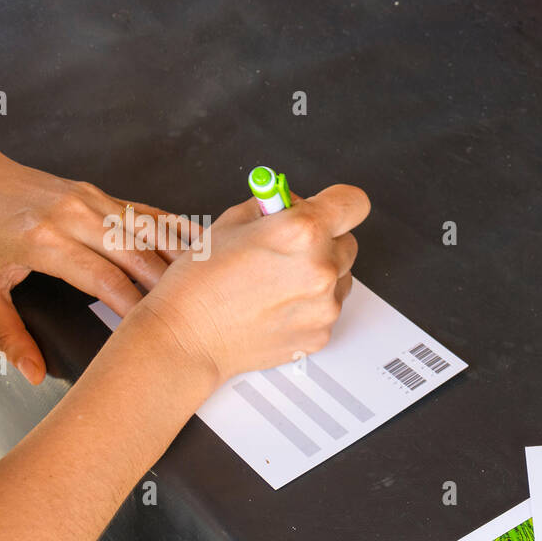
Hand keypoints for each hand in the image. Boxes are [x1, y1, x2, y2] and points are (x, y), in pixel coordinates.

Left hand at [0, 129, 197, 383]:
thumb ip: (6, 334)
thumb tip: (32, 371)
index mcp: (45, 242)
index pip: (106, 281)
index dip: (136, 309)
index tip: (154, 333)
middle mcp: (73, 216)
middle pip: (139, 254)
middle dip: (169, 288)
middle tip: (193, 316)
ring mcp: (90, 200)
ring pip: (150, 231)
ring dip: (180, 259)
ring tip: (207, 287)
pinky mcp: (99, 193)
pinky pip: (146, 213)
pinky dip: (175, 231)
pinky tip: (198, 248)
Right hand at [135, 186, 368, 387]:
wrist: (187, 338)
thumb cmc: (200, 283)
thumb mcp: (231, 222)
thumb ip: (274, 207)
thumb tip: (294, 203)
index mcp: (302, 231)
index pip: (354, 203)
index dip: (339, 203)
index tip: (329, 207)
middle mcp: (321, 268)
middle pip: (348, 241)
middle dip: (324, 240)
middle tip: (288, 249)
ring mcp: (325, 306)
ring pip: (340, 277)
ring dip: (320, 274)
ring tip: (277, 282)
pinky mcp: (322, 333)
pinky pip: (327, 308)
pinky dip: (309, 304)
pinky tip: (275, 305)